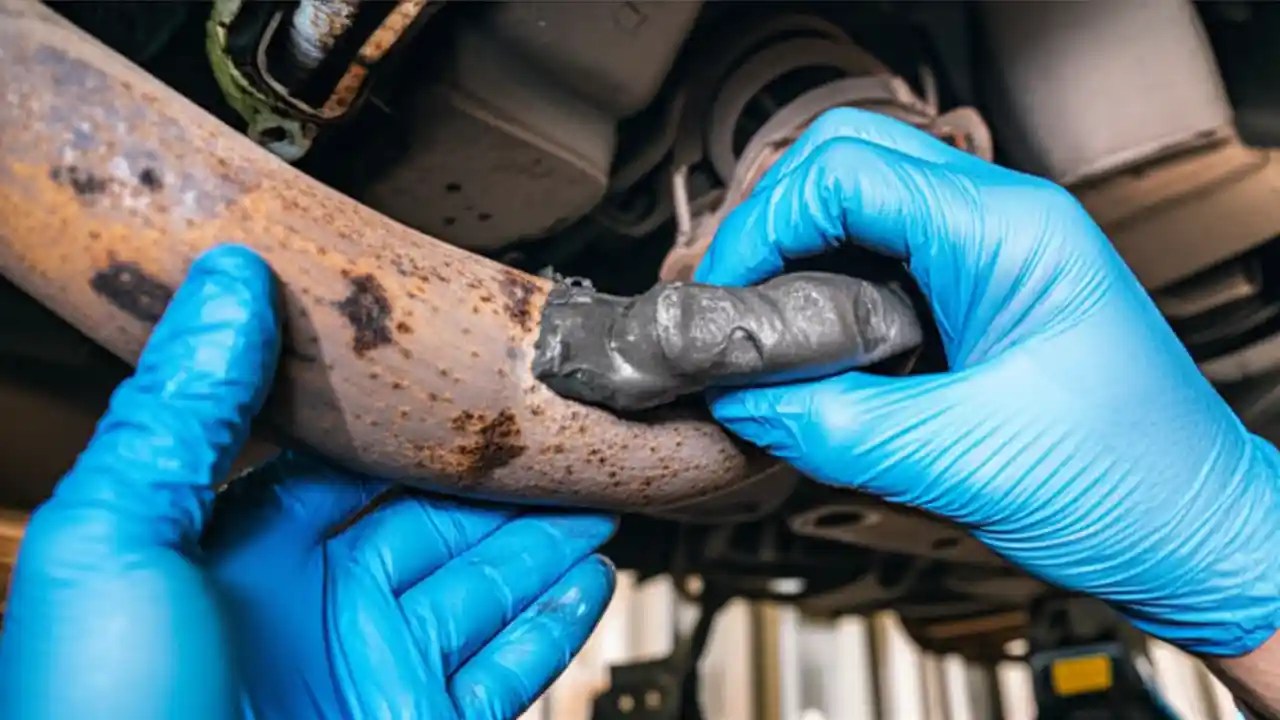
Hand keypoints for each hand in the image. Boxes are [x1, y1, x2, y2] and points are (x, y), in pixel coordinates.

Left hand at [0, 246, 615, 718]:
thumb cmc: (105, 719)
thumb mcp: (116, 540)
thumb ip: (181, 413)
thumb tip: (225, 282)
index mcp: (237, 557)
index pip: (341, 464)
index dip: (406, 419)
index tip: (459, 365)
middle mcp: (311, 612)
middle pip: (431, 519)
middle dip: (497, 475)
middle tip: (560, 424)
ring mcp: (373, 673)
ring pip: (483, 586)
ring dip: (544, 540)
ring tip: (598, 487)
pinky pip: (506, 670)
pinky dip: (554, 626)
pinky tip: (588, 581)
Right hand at [696, 108, 1279, 656]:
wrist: (1195, 536)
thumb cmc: (1130, 488)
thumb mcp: (960, 462)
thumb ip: (832, 426)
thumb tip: (741, 397)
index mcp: (1009, 235)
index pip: (847, 170)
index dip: (765, 225)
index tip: (728, 299)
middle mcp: (1002, 224)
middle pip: (845, 162)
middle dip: (771, 227)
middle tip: (736, 306)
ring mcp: (991, 254)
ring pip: (858, 207)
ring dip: (798, 260)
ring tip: (766, 334)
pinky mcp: (978, 295)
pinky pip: (880, 261)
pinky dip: (829, 293)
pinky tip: (814, 350)